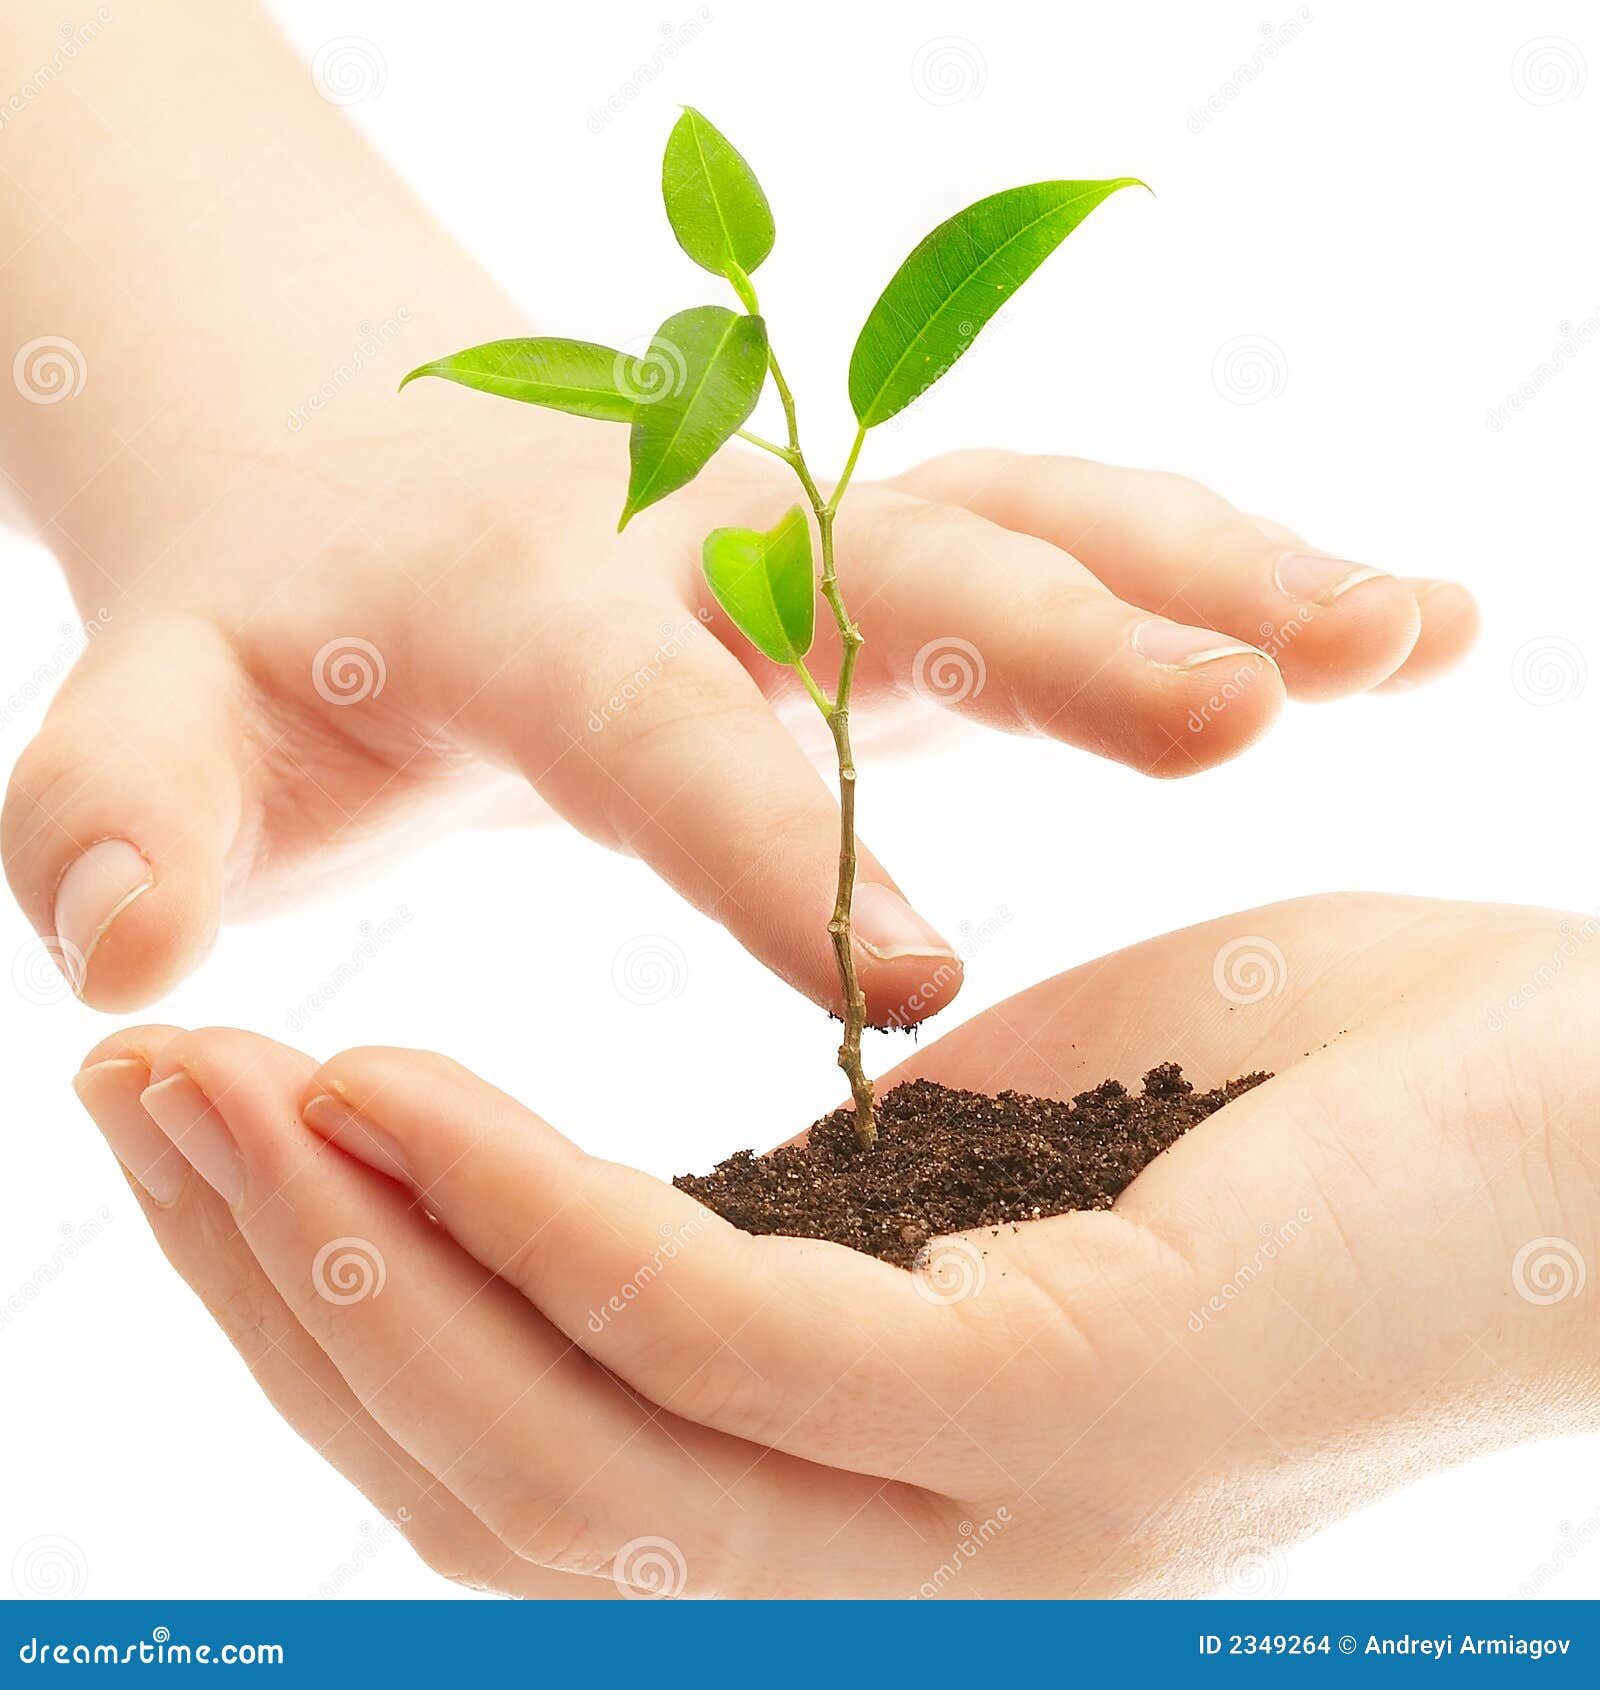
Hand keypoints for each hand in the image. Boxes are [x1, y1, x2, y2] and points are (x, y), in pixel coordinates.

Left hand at [0, 0, 1475, 1022]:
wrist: (334, 480)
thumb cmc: (260, 645)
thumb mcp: (158, 726)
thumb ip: (126, 819)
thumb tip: (121, 968)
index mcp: (513, 618)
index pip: (644, 729)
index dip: (766, 849)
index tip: (923, 984)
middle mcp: (689, 550)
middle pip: (887, 570)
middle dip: (1065, 641)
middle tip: (1242, 721)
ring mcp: (808, 530)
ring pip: (1034, 518)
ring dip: (1215, 582)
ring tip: (1403, 643)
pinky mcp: (884, 545)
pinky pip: (1081, 528)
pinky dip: (1233, 573)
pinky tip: (1398, 635)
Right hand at [71, 892, 1594, 1596]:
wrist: (1577, 1110)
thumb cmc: (1285, 1106)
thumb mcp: (973, 1172)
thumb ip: (793, 1226)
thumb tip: (578, 1204)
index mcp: (870, 1488)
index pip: (528, 1445)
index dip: (328, 1303)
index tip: (211, 1121)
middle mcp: (899, 1558)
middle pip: (496, 1467)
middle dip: (277, 1280)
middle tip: (127, 1091)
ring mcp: (977, 1515)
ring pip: (567, 1426)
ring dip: (350, 1254)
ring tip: (204, 1088)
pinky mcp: (1055, 1413)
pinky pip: (721, 1323)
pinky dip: (527, 1211)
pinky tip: (389, 1088)